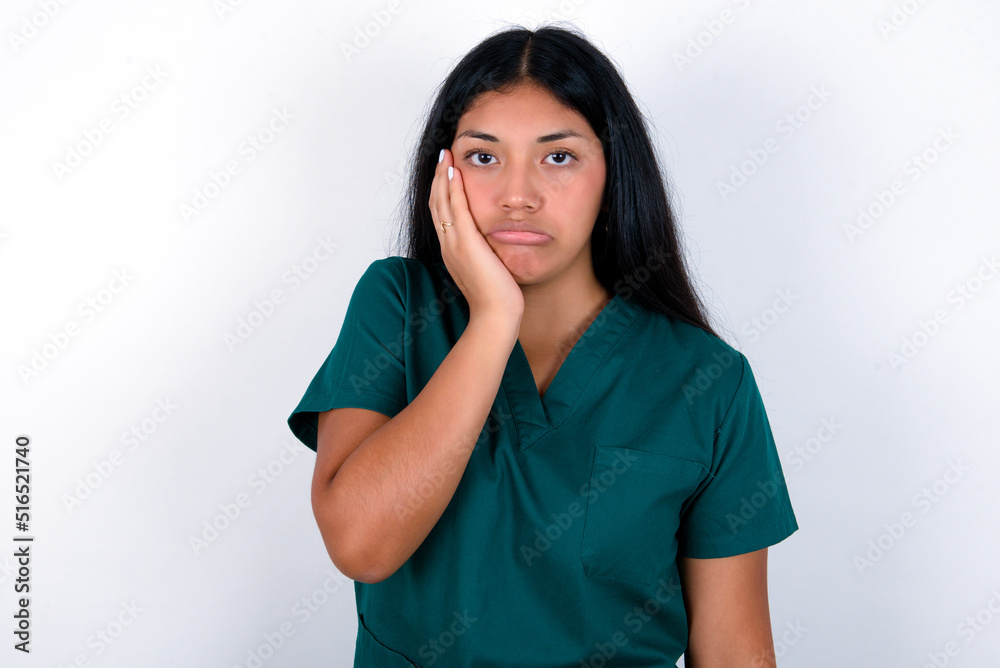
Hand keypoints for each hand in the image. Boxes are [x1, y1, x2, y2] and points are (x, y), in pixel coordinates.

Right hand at [429, 149, 523, 323]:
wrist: (496, 314)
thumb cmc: (497, 298)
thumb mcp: (488, 270)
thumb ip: (486, 255)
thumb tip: (493, 247)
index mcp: (452, 251)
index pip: (442, 214)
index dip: (441, 192)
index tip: (446, 173)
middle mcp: (448, 245)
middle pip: (436, 204)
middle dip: (438, 178)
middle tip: (442, 156)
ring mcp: (455, 243)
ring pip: (442, 202)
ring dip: (442, 177)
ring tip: (445, 156)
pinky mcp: (466, 243)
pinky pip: (456, 209)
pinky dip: (453, 188)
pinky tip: (454, 172)